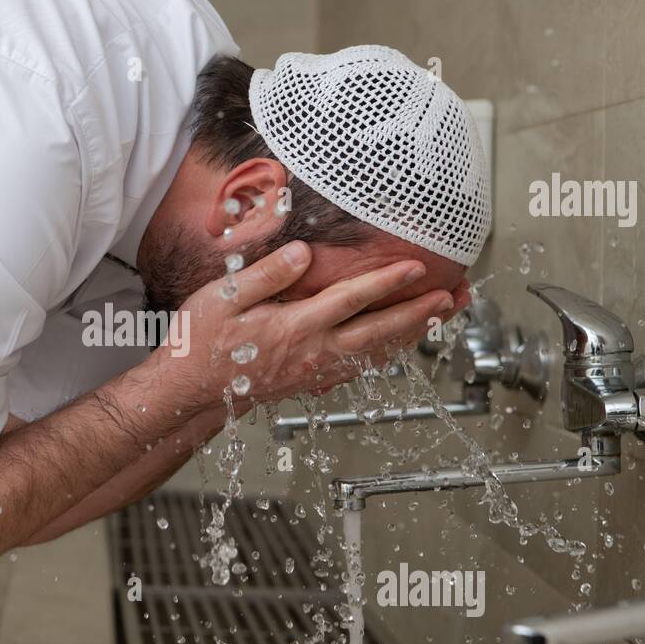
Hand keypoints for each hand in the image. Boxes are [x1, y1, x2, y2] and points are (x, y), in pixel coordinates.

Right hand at [147, 241, 463, 413]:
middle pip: (380, 331)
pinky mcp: (313, 380)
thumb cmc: (202, 341)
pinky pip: (362, 366)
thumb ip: (267, 275)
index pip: (351, 301)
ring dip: (415, 333)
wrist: (191, 388)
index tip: (417, 267)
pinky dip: (390, 352)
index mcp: (294, 328)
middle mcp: (313, 353)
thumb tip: (304, 255)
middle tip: (453, 296)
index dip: (387, 283)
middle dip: (420, 313)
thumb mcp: (224, 298)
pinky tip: (402, 342)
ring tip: (444, 315)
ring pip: (377, 352)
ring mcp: (316, 371)